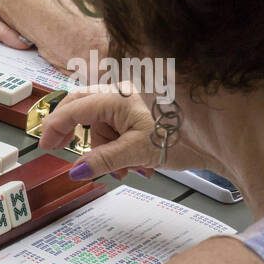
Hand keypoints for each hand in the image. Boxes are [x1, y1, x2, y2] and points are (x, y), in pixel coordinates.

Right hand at [38, 83, 202, 177]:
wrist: (219, 138)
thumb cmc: (185, 136)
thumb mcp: (136, 152)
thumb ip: (101, 160)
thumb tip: (76, 169)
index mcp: (117, 97)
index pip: (72, 109)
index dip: (53, 128)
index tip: (44, 145)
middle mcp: (122, 93)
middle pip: (80, 107)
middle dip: (72, 132)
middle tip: (60, 149)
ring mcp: (130, 101)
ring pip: (99, 122)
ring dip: (103, 149)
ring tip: (122, 170)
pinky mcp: (139, 111)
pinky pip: (115, 127)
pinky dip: (117, 146)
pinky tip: (131, 163)